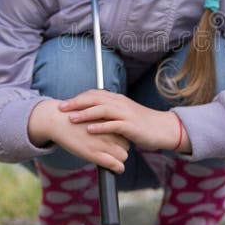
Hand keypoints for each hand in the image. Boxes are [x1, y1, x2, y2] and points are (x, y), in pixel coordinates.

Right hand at [28, 98, 129, 172]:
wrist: (59, 120)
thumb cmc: (74, 119)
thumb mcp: (93, 116)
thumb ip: (104, 123)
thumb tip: (112, 133)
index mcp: (111, 121)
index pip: (126, 135)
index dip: (120, 140)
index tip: (114, 143)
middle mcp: (110, 132)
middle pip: (126, 146)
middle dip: (120, 149)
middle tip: (109, 151)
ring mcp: (103, 143)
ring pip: (123, 156)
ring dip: (118, 159)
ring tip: (107, 158)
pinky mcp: (95, 154)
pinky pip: (116, 165)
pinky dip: (117, 168)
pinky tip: (114, 169)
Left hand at [58, 90, 191, 153]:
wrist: (163, 129)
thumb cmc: (142, 124)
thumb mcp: (124, 115)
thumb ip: (109, 114)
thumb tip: (94, 116)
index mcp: (117, 100)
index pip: (94, 94)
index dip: (78, 98)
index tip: (64, 103)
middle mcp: (120, 103)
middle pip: (94, 99)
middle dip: (76, 103)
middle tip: (61, 108)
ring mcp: (126, 114)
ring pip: (102, 109)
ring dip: (85, 113)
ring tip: (71, 118)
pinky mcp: (131, 126)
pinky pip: (113, 124)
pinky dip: (100, 126)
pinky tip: (89, 130)